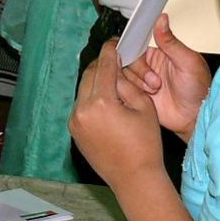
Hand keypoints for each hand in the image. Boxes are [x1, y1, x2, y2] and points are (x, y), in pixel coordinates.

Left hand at [69, 40, 167, 187]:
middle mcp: (82, 110)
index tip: (114, 42)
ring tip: (112, 82)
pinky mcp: (74, 131)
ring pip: (83, 90)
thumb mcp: (143, 106)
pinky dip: (91, 99)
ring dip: (96, 82)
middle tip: (115, 61)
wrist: (134, 178)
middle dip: (101, 66)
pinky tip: (106, 102)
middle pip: (89, 75)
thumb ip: (126, 83)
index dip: (110, 51)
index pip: (103, 66)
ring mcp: (75, 122)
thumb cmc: (145, 143)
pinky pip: (81, 106)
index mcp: (101, 103)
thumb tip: (115, 68)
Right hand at [123, 14, 211, 141]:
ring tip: (156, 91)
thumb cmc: (198, 89)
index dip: (133, 49)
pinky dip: (130, 93)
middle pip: (126, 60)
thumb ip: (170, 41)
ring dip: (138, 84)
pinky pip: (123, 91)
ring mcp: (140, 82)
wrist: (194, 117)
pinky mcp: (136, 97)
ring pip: (123, 76)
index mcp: (158, 53)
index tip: (133, 54)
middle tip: (157, 82)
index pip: (135, 44)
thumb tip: (161, 18)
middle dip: (140, 71)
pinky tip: (144, 96)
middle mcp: (147, 67)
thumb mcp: (188, 61)